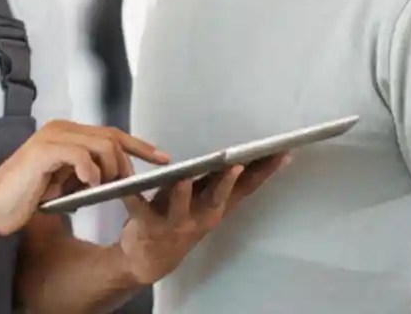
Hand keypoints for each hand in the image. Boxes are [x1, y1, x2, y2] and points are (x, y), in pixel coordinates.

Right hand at [0, 120, 169, 236]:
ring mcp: (52, 138)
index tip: (164, 159)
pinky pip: (82, 155)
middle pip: (113, 135)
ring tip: (106, 187)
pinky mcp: (44, 151)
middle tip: (132, 183)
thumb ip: (87, 175)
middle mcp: (61, 129)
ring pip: (102, 143)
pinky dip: (91, 171)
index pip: (113, 133)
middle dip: (130, 160)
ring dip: (112, 167)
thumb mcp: (65, 186)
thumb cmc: (24, 200)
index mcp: (66, 135)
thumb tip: (118, 176)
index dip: (141, 145)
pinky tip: (89, 185)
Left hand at [117, 153, 290, 285]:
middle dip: (228, 181)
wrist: (149, 258)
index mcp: (218, 206)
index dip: (264, 171)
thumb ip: (221, 182)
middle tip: (237, 163)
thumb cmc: (179, 217)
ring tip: (184, 178)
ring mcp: (176, 223)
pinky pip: (138, 208)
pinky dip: (132, 196)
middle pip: (218, 197)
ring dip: (182, 193)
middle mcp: (202, 216)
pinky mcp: (149, 226)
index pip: (246, 187)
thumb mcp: (204, 200)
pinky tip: (127, 186)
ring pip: (181, 206)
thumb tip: (242, 158)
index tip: (282, 151)